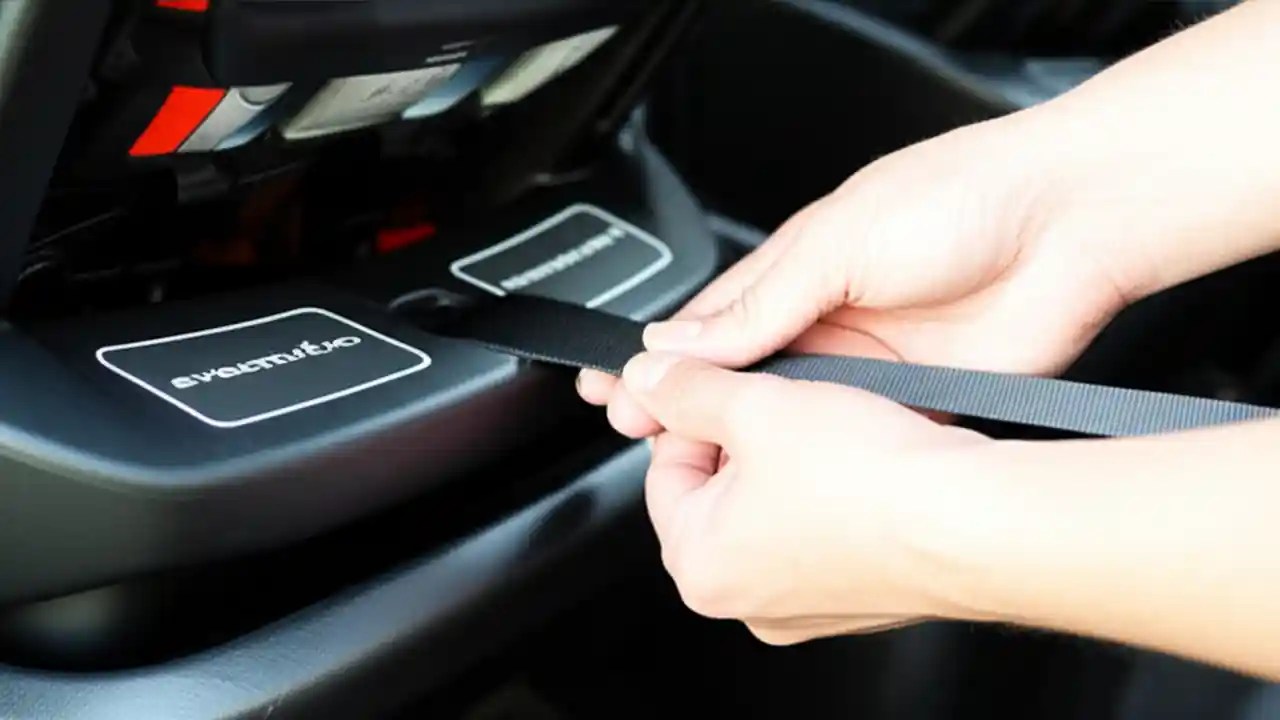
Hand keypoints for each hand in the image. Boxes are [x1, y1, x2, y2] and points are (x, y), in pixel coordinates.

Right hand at [578, 110, 1131, 437]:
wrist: (1067, 225)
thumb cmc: (957, 200)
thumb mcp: (835, 242)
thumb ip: (759, 301)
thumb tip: (682, 339)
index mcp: (795, 271)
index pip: (708, 324)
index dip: (661, 360)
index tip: (615, 389)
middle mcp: (827, 321)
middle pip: (743, 379)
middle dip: (691, 408)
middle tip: (641, 432)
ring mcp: (870, 366)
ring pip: (794, 418)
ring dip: (754, 439)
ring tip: (707, 458)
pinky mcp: (915, 404)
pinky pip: (857, 440)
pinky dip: (827, 458)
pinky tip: (797, 470)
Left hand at [621, 351, 991, 643]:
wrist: (973, 522)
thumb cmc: (872, 481)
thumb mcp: (757, 404)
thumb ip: (688, 387)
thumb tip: (649, 380)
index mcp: (699, 565)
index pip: (662, 469)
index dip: (692, 414)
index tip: (721, 386)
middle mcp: (745, 602)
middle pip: (714, 493)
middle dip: (742, 441)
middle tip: (780, 404)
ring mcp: (804, 609)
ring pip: (771, 510)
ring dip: (787, 462)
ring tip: (824, 427)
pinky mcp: (856, 600)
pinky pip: (822, 533)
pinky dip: (832, 495)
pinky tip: (860, 463)